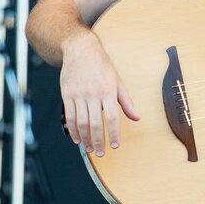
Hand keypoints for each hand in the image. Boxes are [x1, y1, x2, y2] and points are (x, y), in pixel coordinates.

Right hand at [59, 29, 140, 155]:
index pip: (113, 117)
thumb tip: (137, 118)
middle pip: (96, 123)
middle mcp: (93, 94)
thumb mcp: (117, 81)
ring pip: (81, 122)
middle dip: (99, 141)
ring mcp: (79, 95)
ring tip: (90, 149)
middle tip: (101, 153)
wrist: (81, 50)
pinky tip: (77, 138)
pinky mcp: (67, 95)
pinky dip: (73, 130)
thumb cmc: (102, 65)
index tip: (116, 146)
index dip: (114, 133)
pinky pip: (69, 116)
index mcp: (108, 91)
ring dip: (85, 138)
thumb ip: (126, 101)